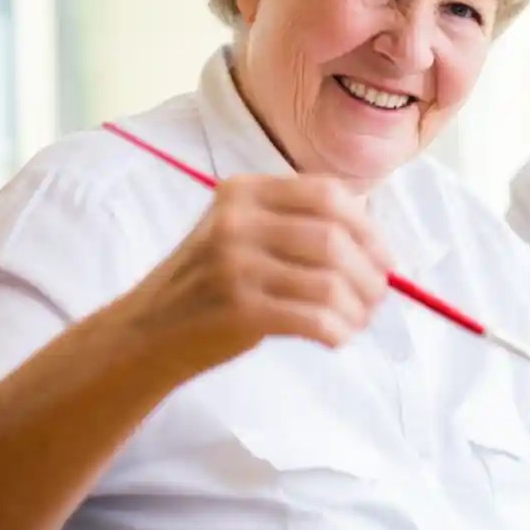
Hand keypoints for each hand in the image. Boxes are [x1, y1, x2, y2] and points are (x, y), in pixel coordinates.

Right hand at [116, 174, 392, 375]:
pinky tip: (336, 337)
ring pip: (329, 281)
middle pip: (334, 239)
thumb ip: (295, 224)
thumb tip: (375, 244)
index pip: (328, 194)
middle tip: (377, 296)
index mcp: (244, 192)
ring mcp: (235, 266)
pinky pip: (312, 317)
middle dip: (369, 272)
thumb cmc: (209, 284)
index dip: (368, 226)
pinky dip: (336, 330)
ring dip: (357, 306)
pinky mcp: (238, 311)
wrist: (146, 332)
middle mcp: (237, 221)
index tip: (383, 256)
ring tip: (358, 320)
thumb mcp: (239, 232)